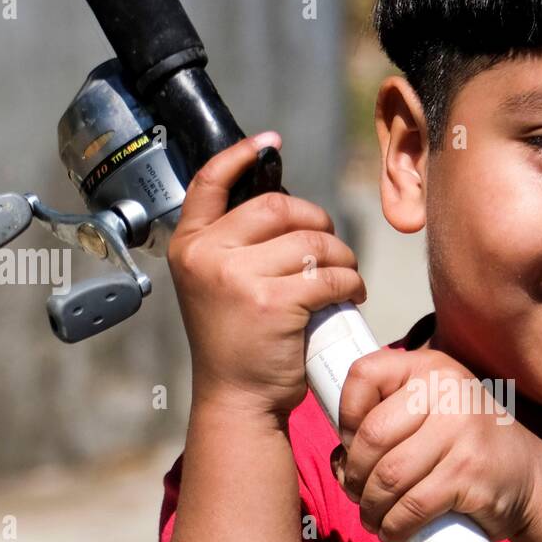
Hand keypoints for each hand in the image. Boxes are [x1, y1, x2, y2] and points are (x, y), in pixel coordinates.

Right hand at [167, 131, 366, 419]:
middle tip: (329, 248)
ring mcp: (238, 278)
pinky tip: (351, 294)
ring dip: (341, 257)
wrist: (238, 399)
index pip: (208, 182)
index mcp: (189, 246)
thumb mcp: (217, 285)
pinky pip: (329, 275)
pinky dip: (350, 282)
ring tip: (344, 277)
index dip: (240, 155)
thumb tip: (283, 205)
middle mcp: (206, 255)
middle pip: (278, 207)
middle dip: (316, 221)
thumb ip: (237, 245)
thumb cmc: (237, 342)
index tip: (269, 142)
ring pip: (312, 242)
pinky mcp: (274, 303)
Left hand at [329, 347, 541, 541]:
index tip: (353, 445)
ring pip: (388, 476)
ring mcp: (461, 431)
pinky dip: (394, 527)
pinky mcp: (469, 474)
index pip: (363, 375)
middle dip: (355, 475)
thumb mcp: (435, 412)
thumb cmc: (468, 448)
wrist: (531, 480)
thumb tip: (338, 459)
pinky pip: (412, 506)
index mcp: (431, 368)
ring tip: (374, 517)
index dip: (346, 416)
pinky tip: (393, 532)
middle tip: (359, 494)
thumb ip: (391, 418)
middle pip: (371, 436)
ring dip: (371, 507)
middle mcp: (448, 390)